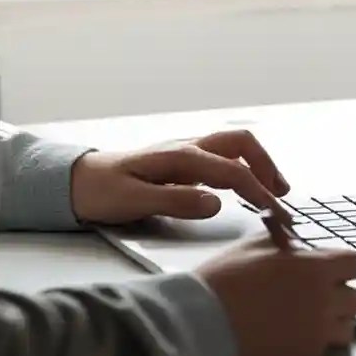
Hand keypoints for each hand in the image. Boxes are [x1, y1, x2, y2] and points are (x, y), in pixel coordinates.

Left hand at [70, 130, 290, 225]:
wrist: (74, 181)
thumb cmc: (100, 191)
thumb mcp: (134, 201)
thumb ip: (177, 201)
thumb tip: (217, 202)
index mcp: (179, 156)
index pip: (232, 170)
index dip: (258, 190)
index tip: (275, 211)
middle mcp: (186, 148)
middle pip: (241, 144)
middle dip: (267, 165)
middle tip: (281, 194)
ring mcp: (185, 152)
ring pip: (233, 147)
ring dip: (258, 164)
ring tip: (273, 190)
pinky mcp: (181, 161)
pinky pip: (221, 157)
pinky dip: (242, 168)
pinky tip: (244, 188)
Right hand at [198, 236, 355, 355]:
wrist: (201, 321)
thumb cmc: (224, 281)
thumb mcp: (255, 245)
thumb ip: (287, 242)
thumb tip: (299, 242)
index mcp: (316, 267)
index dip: (344, 266)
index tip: (333, 269)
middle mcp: (324, 299)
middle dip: (340, 294)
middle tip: (318, 294)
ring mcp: (318, 329)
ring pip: (348, 325)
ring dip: (334, 320)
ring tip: (309, 316)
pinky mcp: (306, 354)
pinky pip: (326, 346)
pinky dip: (316, 339)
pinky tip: (293, 332)